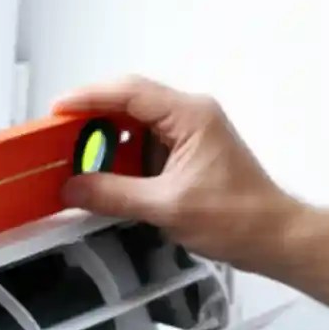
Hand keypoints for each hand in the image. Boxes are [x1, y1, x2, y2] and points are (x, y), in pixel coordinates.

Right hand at [55, 75, 302, 271]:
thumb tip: (72, 188)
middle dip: (89, 116)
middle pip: (128, 101)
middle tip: (56, 133)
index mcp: (190, 116)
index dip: (88, 97)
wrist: (273, 236)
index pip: (130, 92)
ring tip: (71, 154)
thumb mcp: (166, 207)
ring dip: (102, 138)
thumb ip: (113, 195)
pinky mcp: (184, 153)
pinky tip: (99, 172)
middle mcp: (189, 116)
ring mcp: (187, 133)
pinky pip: (142, 143)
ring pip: (133, 123)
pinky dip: (117, 155)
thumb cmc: (237, 217)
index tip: (57, 110)